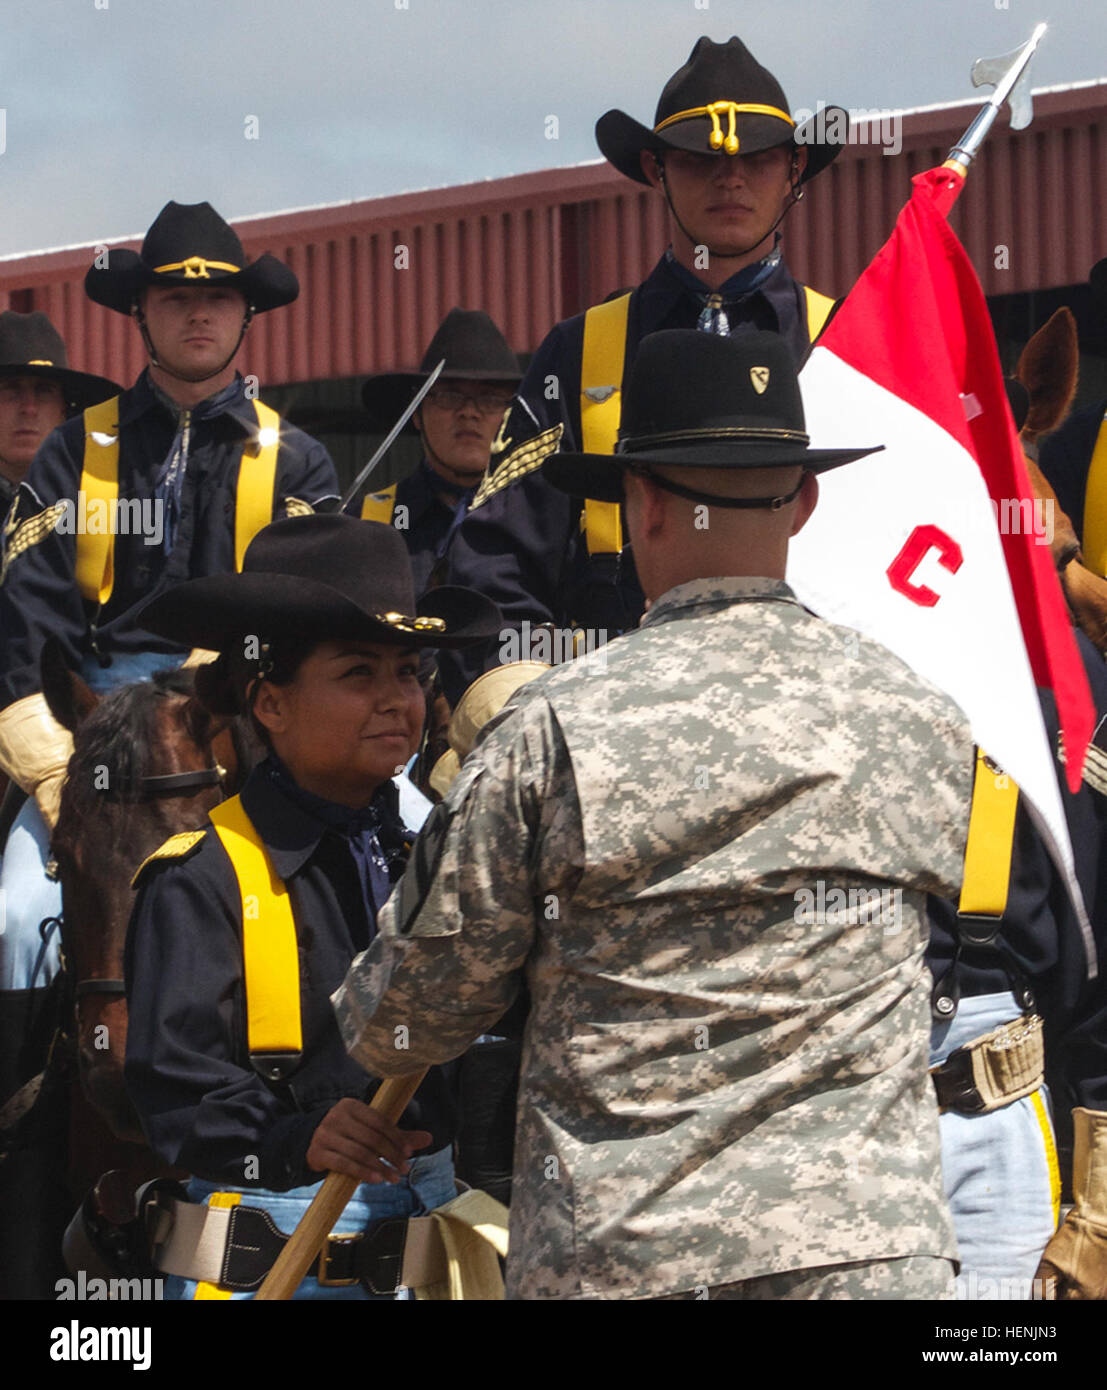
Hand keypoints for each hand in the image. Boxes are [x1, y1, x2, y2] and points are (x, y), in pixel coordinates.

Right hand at [306, 1097, 431, 1184]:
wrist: (311, 1144)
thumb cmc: (349, 1136)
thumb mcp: (371, 1132)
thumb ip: (398, 1135)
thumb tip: (429, 1138)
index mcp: (351, 1105)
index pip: (379, 1121)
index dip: (396, 1138)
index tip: (409, 1153)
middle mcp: (337, 1116)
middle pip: (371, 1137)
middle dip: (391, 1155)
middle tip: (404, 1169)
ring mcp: (325, 1134)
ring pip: (359, 1152)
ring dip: (380, 1167)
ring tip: (394, 1178)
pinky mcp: (317, 1153)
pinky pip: (344, 1164)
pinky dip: (363, 1172)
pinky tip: (377, 1179)